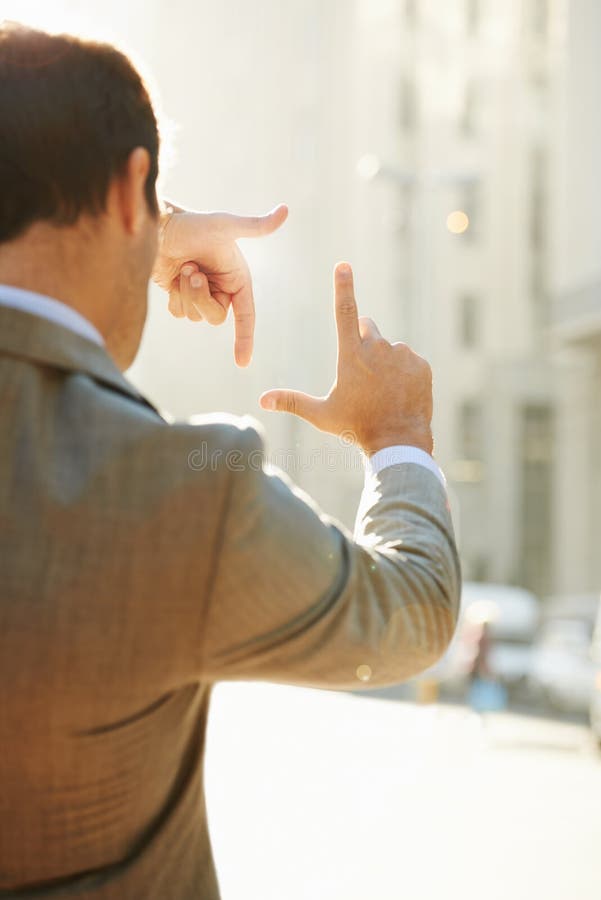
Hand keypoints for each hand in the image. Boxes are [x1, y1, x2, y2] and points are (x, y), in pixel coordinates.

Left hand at [152, 203, 287, 366]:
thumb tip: (285, 211)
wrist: (158, 225)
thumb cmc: (193, 224)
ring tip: (183, 267)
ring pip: (195, 316)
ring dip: (186, 292)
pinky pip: (179, 312)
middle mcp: (222, 289)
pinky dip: (175, 297)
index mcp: (238, 278)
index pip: (247, 315)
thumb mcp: (225, 225)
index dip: (245, 340)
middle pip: (215, 317)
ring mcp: (201, 294)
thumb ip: (256, 226)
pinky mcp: (181, 295)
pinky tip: (172, 276)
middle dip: (201, 297)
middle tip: (192, 271)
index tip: (242, 363)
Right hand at [260, 263, 433, 455]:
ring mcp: (403, 355)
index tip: (343, 265)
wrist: (398, 442)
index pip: (346, 311)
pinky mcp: (421, 364)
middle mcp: (379, 348)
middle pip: (368, 327)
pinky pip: (409, 361)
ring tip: (383, 392)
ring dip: (385, 361)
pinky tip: (400, 394)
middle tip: (363, 373)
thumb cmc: (356, 428)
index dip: (343, 286)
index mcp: (352, 354)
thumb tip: (262, 399)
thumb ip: (292, 402)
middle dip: (364, 340)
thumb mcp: (322, 415)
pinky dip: (404, 373)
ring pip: (390, 348)